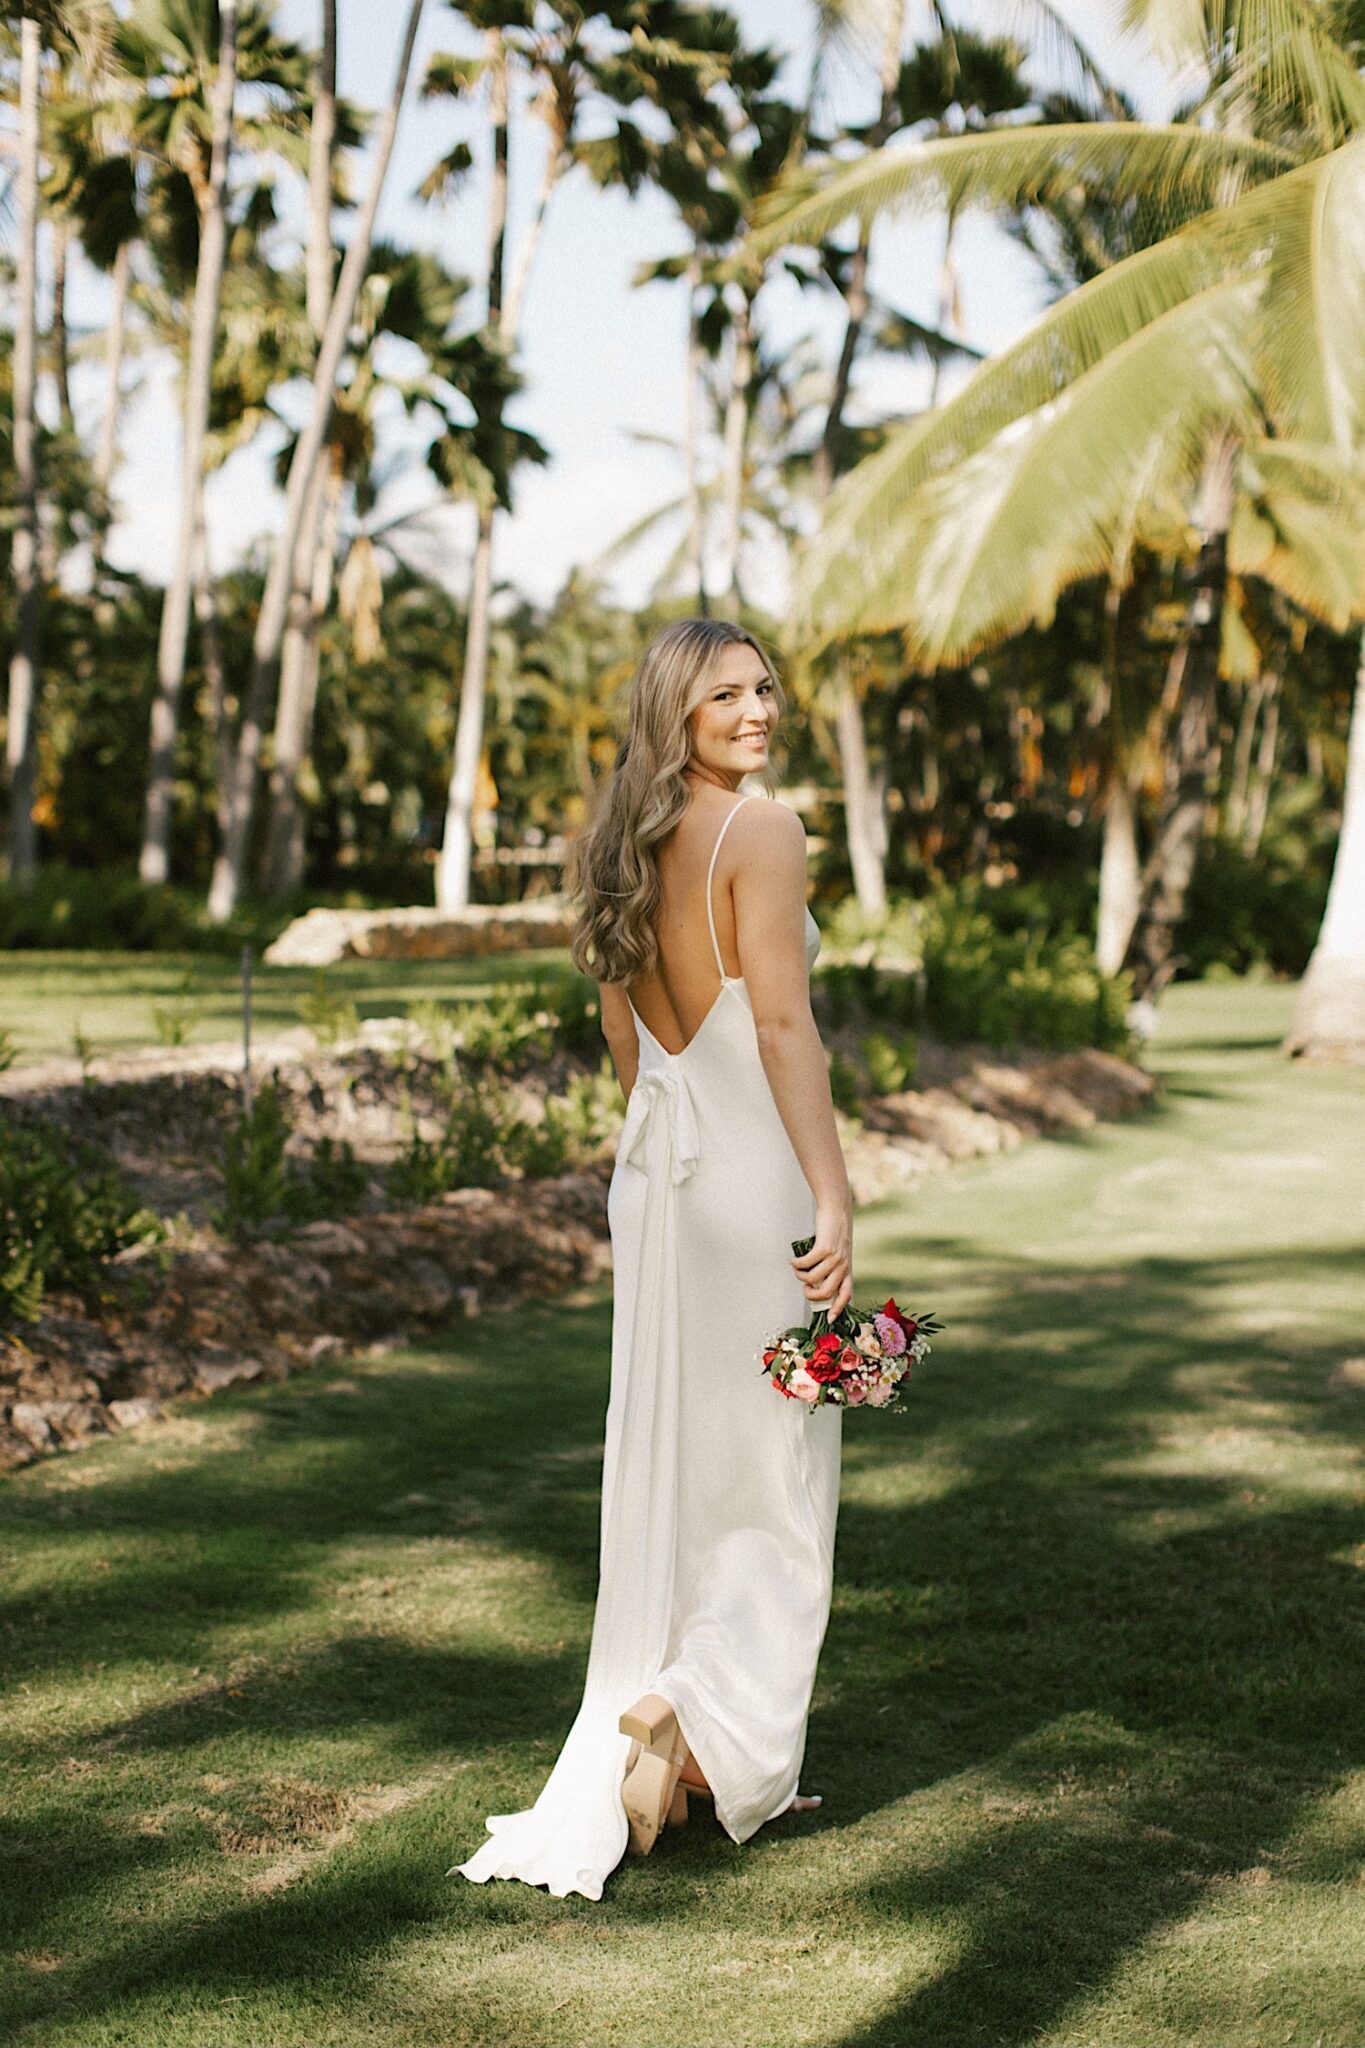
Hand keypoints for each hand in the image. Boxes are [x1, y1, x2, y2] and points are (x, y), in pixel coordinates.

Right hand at [792, 1204, 852, 1318]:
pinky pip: (806, 1263)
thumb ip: (834, 1268)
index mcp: (848, 1270)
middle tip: (804, 1287)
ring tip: (797, 1268)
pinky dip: (796, 1263)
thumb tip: (817, 1283)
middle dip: (811, 1294)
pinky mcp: (825, 1248)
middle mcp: (843, 1266)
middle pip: (826, 1292)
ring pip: (813, 1278)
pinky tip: (793, 1260)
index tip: (830, 1319)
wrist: (837, 1211)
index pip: (846, 1295)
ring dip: (800, 1275)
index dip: (838, 1308)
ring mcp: (835, 1258)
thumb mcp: (840, 1253)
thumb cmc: (836, 1232)